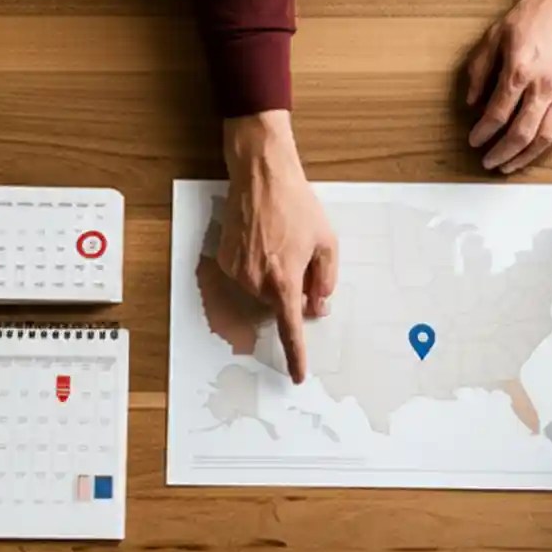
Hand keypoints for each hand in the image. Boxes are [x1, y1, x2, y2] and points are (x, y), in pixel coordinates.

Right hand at [218, 110, 337, 383]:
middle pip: (279, 305)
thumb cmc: (297, 205)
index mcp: (284, 280)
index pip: (290, 330)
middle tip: (302, 258)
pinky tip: (265, 240)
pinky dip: (259, 266)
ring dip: (276, 277)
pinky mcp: (225, 260)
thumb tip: (317, 307)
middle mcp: (256, 281)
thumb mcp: (326, 243)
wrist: (261, 176)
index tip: (298, 376)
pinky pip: (248, 277)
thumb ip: (324, 281)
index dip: (296, 356)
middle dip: (293, 292)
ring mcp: (237, 271)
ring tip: (283, 242)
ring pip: (263, 291)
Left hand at [466, 0, 551, 172]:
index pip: (497, 113)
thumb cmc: (536, 14)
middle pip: (521, 133)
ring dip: (524, 157)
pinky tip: (536, 152)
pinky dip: (549, 147)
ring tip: (509, 166)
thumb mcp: (496, 33)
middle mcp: (544, 86)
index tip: (474, 141)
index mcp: (519, 70)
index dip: (482, 132)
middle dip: (501, 153)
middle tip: (488, 163)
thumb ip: (480, 68)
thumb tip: (471, 102)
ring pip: (545, 138)